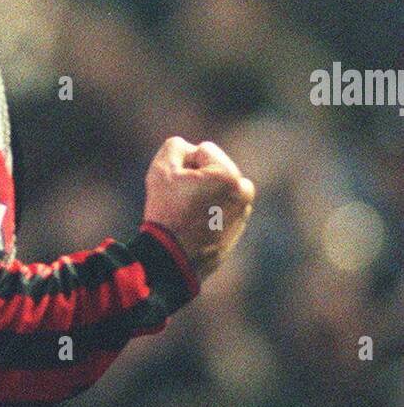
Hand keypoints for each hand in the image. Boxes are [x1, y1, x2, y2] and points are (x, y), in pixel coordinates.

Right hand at [143, 137, 254, 279]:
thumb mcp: (161, 170)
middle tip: (181, 201)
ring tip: (188, 215)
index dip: (184, 165)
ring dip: (206, 194)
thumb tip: (189, 150)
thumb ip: (175, 146)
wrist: (171, 259)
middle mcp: (244, 192)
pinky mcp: (239, 228)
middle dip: (199, 178)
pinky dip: (210, 212)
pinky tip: (194, 226)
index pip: (203, 150)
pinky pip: (222, 208)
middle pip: (215, 168)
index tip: (177, 187)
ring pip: (219, 188)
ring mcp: (244, 212)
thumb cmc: (166, 213)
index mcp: (229, 175)